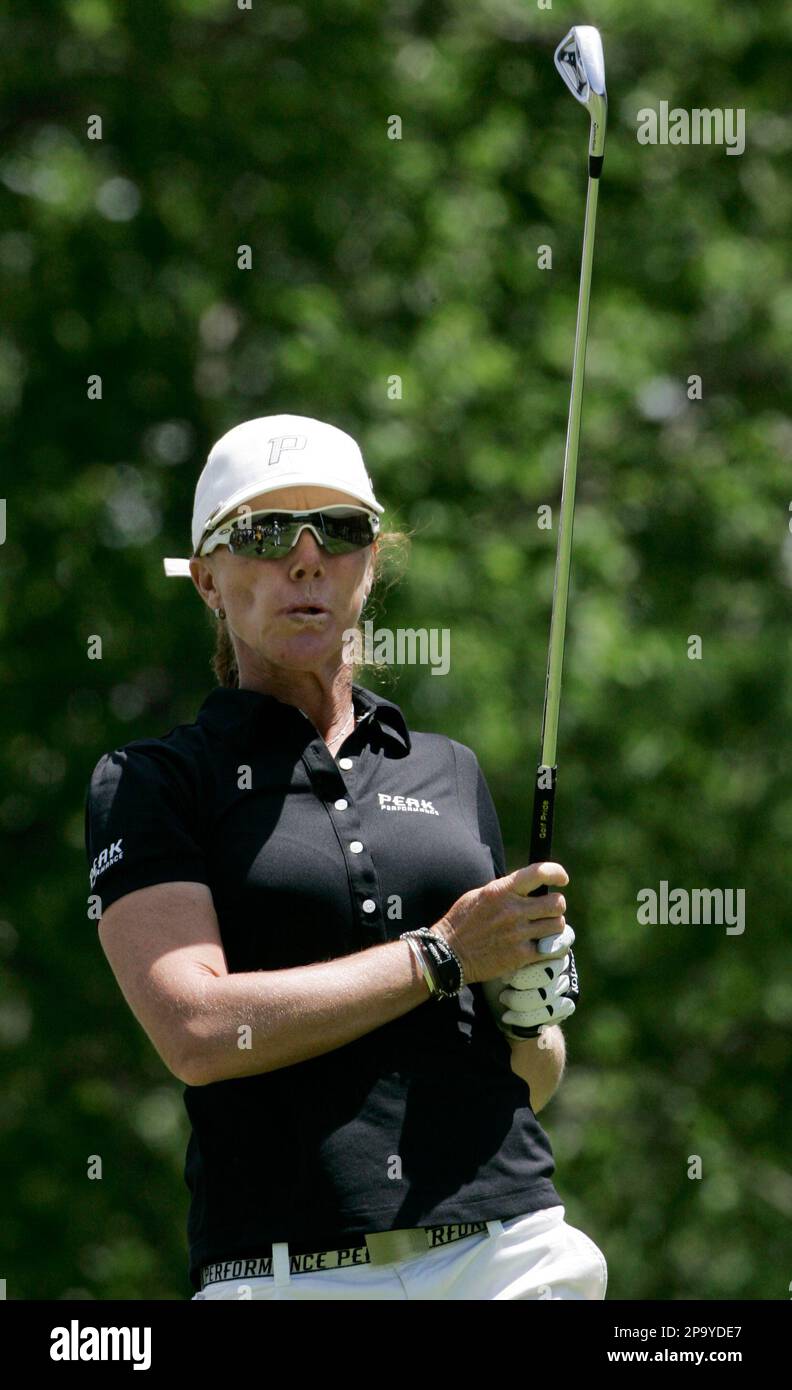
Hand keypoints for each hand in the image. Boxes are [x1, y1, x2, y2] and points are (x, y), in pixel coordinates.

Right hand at [433, 862, 569, 983]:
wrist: (449, 954)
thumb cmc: (462, 922)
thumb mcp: (480, 895)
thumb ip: (505, 890)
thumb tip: (529, 887)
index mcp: (501, 890)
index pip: (539, 873)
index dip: (556, 873)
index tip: (562, 879)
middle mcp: (513, 910)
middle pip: (556, 903)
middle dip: (556, 906)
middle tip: (549, 911)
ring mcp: (518, 934)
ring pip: (558, 926)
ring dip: (555, 927)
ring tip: (545, 930)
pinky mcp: (520, 956)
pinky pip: (552, 950)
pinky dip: (552, 948)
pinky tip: (544, 947)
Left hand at [481, 926, 579, 1038]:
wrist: (496, 999)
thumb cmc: (494, 965)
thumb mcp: (497, 950)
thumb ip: (508, 940)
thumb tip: (519, 937)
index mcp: (550, 942)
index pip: (564, 938)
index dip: (557, 943)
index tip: (540, 948)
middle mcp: (562, 962)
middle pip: (552, 969)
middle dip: (525, 977)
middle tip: (504, 978)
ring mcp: (564, 984)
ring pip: (548, 994)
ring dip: (520, 999)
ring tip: (503, 997)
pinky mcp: (563, 1007)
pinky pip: (550, 1014)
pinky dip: (525, 1017)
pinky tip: (508, 1016)